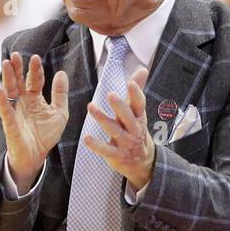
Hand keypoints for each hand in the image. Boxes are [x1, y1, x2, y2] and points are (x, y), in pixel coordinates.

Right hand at [0, 53, 68, 184]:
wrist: (37, 156)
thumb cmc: (46, 135)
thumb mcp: (59, 113)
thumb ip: (60, 94)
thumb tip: (62, 73)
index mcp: (34, 98)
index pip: (34, 80)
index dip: (35, 70)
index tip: (36, 58)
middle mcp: (23, 102)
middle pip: (18, 81)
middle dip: (17, 68)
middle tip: (16, 55)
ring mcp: (15, 111)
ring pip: (9, 91)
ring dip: (8, 78)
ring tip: (6, 64)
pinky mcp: (10, 124)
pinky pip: (5, 111)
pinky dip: (2, 102)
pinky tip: (0, 91)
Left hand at [83, 68, 155, 191]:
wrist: (142, 162)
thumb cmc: (136, 130)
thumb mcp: (138, 111)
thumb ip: (137, 90)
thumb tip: (142, 69)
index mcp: (139, 117)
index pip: (139, 104)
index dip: (136, 94)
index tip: (130, 83)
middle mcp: (134, 129)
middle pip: (127, 116)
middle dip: (120, 106)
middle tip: (111, 95)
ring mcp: (126, 143)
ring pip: (115, 130)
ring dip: (103, 119)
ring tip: (91, 107)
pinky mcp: (117, 156)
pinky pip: (106, 150)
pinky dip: (97, 145)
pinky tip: (86, 139)